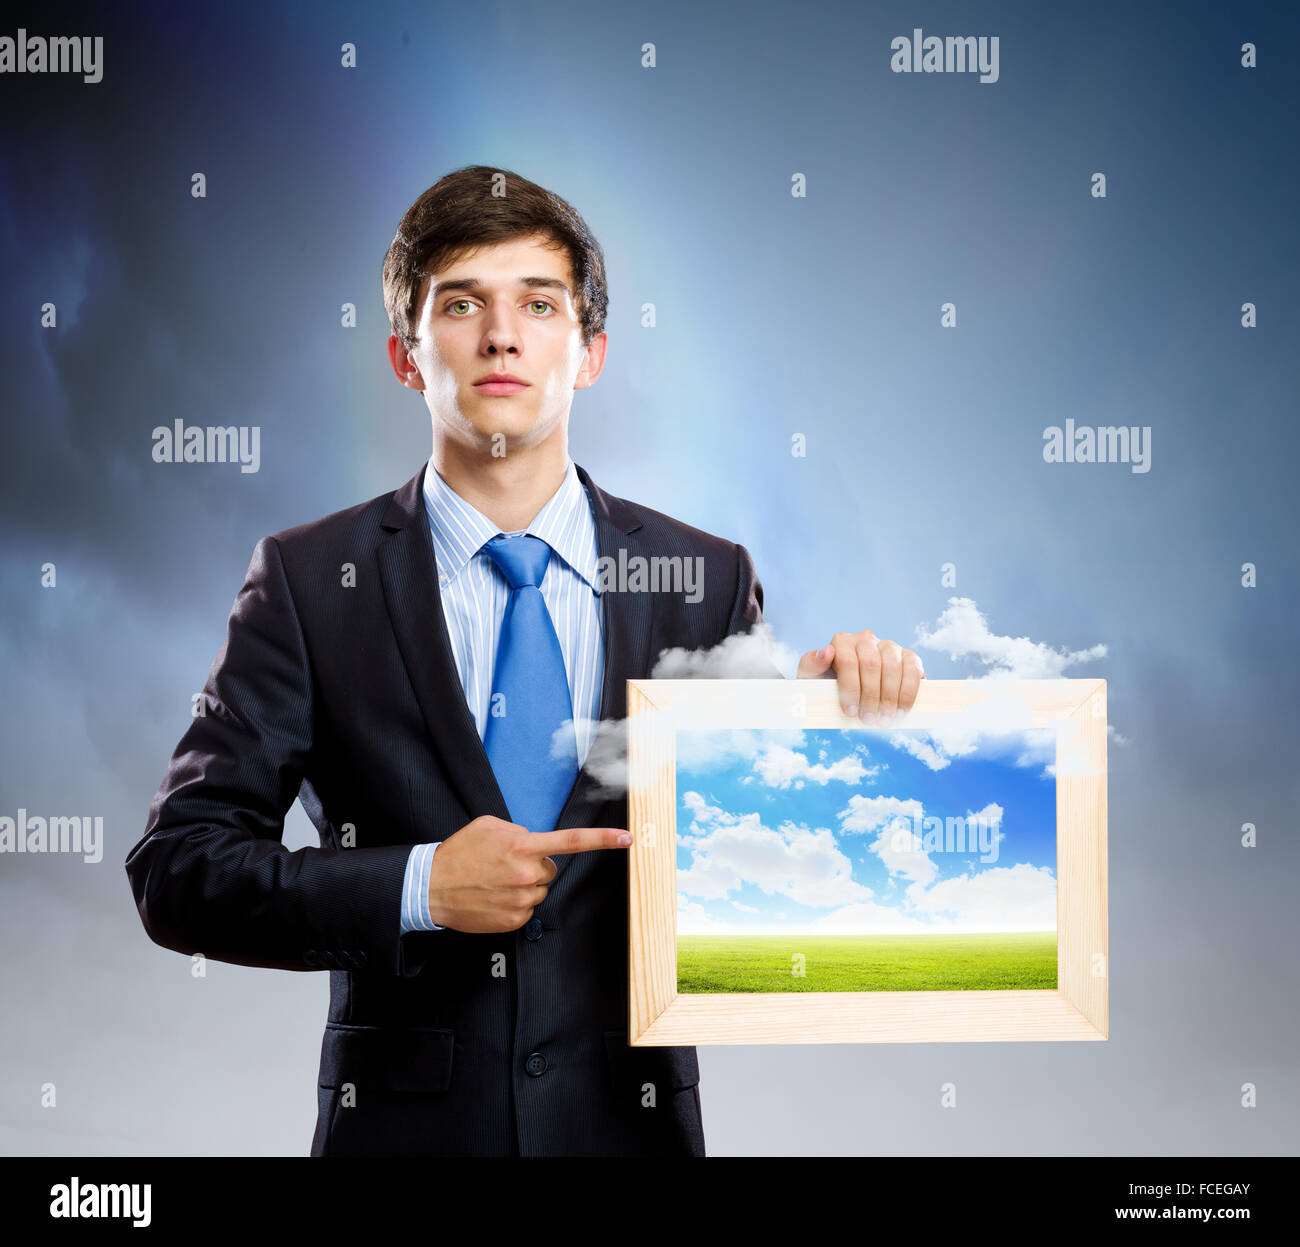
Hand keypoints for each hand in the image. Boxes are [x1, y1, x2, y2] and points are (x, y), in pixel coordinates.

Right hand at [427, 815, 631, 932]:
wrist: (431, 887)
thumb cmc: (460, 852)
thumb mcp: (489, 825)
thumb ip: (519, 830)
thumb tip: (535, 842)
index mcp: (523, 846)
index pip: (572, 841)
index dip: (603, 839)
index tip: (627, 837)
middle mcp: (526, 873)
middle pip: (550, 869)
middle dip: (534, 866)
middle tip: (504, 865)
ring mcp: (521, 899)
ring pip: (539, 890)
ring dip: (524, 885)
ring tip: (494, 882)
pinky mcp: (513, 920)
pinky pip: (527, 909)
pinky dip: (514, 903)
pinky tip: (493, 897)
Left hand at [796, 629, 924, 721]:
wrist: (847, 691)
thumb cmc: (825, 685)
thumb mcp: (810, 678)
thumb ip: (811, 665)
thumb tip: (826, 651)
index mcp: (842, 641)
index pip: (848, 661)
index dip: (850, 688)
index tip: (850, 712)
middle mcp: (866, 639)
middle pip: (871, 664)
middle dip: (870, 696)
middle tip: (867, 719)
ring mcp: (889, 646)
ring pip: (893, 667)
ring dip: (890, 697)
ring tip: (884, 719)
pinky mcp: (909, 657)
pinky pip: (914, 670)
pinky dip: (908, 692)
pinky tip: (901, 710)